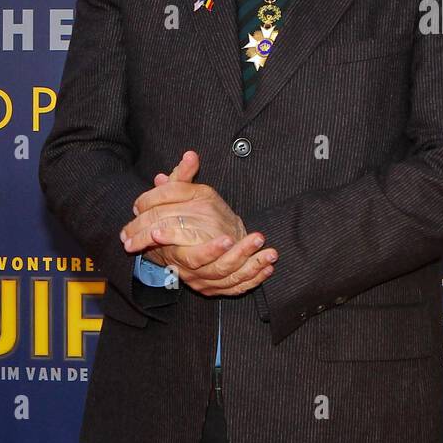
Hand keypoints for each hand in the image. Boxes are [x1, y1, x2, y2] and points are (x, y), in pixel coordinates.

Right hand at [122, 150, 277, 295]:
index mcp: (176, 251)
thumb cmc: (175, 216)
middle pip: (215, 269)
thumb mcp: (177, 196)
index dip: (209, 251)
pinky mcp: (217, 287)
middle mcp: (189, 270)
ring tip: (271, 252)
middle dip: (238, 255)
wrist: (172, 244)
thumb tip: (191, 155)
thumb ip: (182, 178)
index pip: (191, 256)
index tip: (227, 238)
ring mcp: (203, 280)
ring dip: (252, 266)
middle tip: (257, 238)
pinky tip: (267, 267)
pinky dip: (253, 279)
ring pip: (229, 279)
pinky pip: (237, 287)